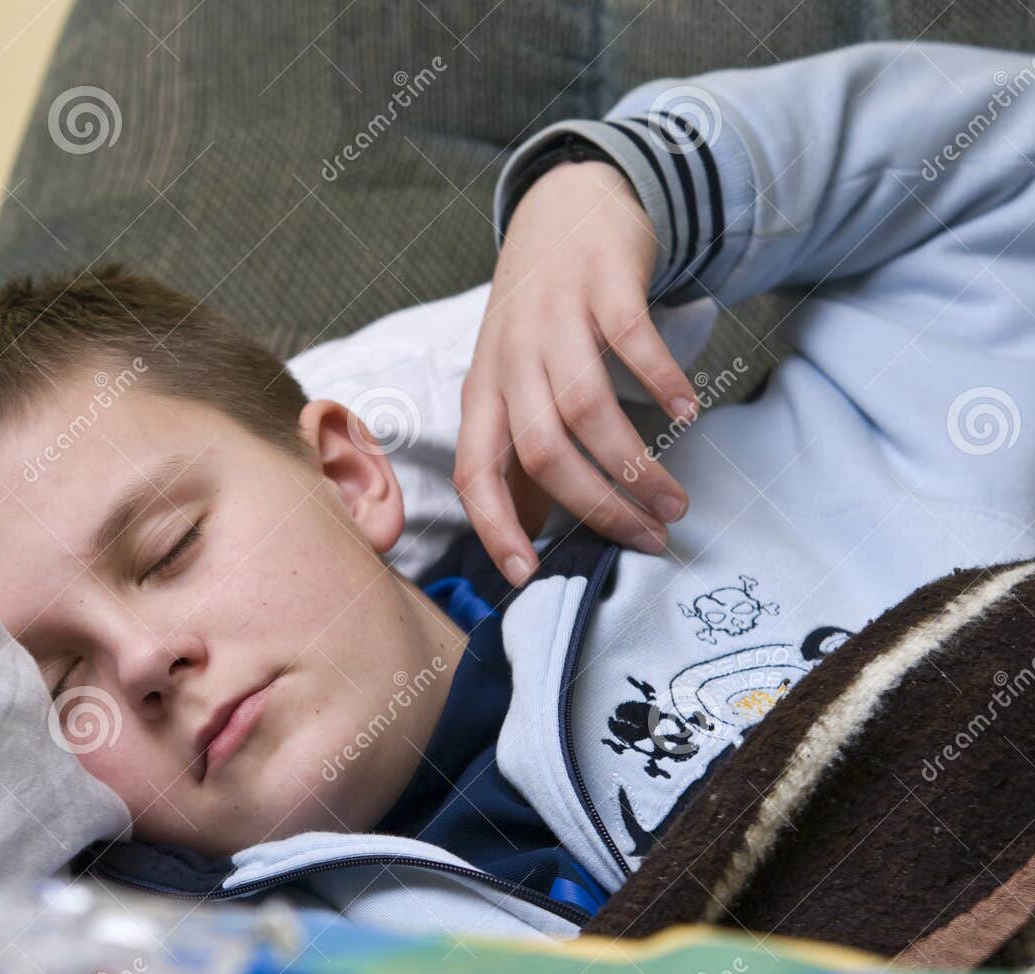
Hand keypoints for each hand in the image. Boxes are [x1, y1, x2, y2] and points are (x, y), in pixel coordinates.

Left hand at [455, 159, 698, 585]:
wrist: (566, 209)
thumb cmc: (541, 317)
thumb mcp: (512, 382)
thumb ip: (519, 452)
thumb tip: (529, 534)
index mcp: (483, 392)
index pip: (474, 472)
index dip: (494, 527)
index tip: (527, 576)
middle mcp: (510, 359)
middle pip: (541, 450)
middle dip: (596, 507)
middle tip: (648, 540)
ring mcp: (554, 318)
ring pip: (587, 408)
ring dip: (635, 464)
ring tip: (674, 501)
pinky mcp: (602, 282)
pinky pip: (632, 341)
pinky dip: (663, 384)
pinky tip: (688, 414)